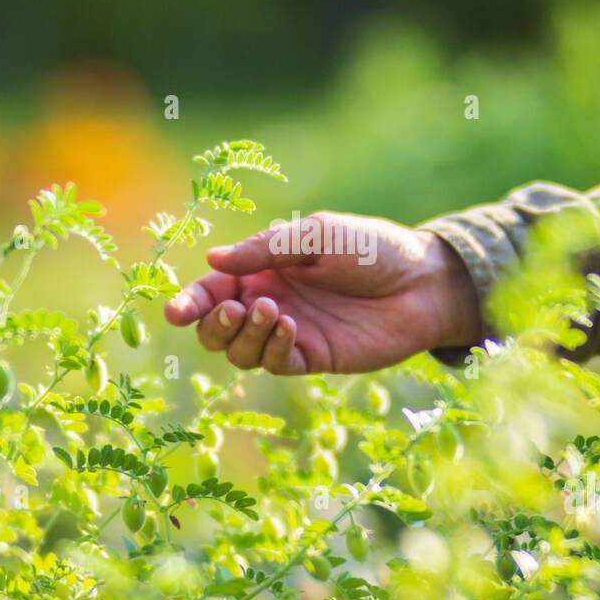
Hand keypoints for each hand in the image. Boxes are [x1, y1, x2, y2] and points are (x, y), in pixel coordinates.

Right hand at [163, 212, 481, 373]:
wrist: (422, 282)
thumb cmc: (371, 248)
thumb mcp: (317, 236)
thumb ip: (266, 249)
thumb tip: (213, 260)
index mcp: (262, 269)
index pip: (211, 289)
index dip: (189, 301)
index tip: (176, 311)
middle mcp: (268, 302)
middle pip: (214, 328)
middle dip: (211, 323)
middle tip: (232, 308)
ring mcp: (289, 333)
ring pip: (239, 350)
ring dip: (243, 334)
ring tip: (272, 310)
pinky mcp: (312, 357)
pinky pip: (274, 363)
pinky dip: (271, 348)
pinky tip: (290, 326)